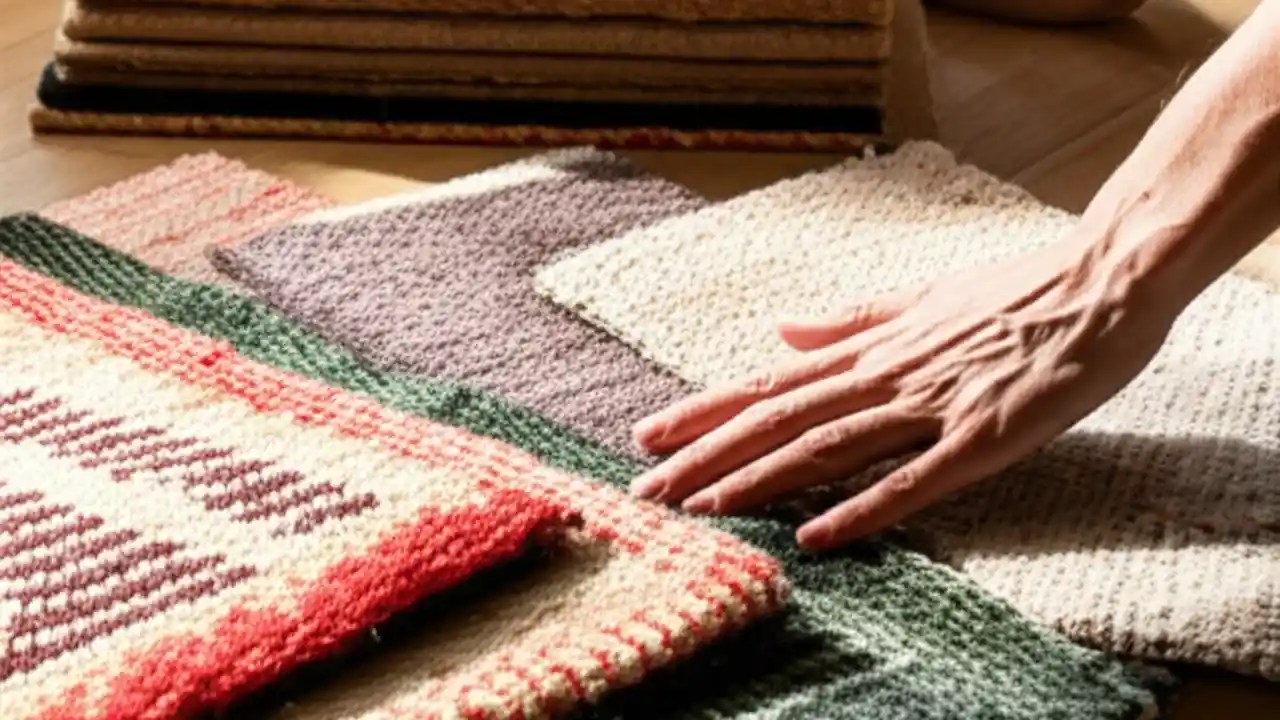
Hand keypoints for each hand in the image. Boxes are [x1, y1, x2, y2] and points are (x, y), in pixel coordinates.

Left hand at [630, 235, 1180, 551]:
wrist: (1104, 276)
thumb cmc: (1017, 290)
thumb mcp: (922, 298)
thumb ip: (851, 321)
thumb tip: (782, 332)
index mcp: (873, 348)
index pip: (769, 385)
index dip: (705, 411)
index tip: (648, 434)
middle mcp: (887, 374)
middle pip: (780, 420)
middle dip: (708, 455)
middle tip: (647, 489)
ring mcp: (932, 405)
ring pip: (827, 446)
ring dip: (760, 480)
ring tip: (704, 509)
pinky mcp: (983, 436)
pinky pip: (912, 479)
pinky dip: (861, 509)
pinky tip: (816, 537)